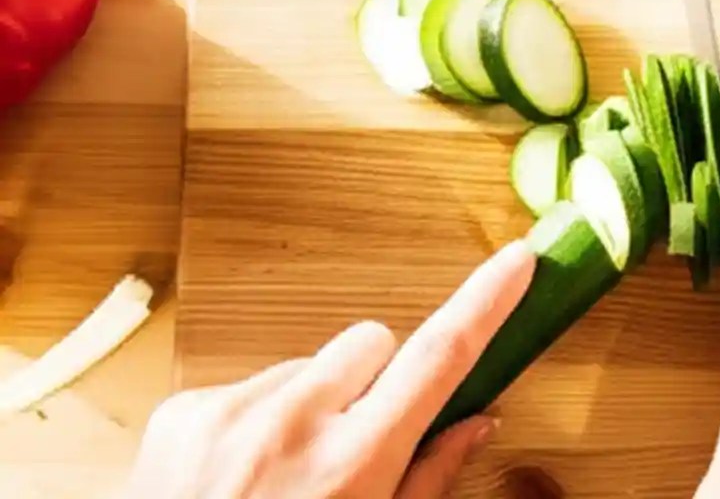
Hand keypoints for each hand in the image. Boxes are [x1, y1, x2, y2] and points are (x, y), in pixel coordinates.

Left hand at [121, 241, 535, 498]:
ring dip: (310, 405)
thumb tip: (478, 422)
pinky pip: (248, 387)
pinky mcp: (183, 409)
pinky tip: (237, 477)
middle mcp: (293, 426)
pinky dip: (254, 422)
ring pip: (307, 367)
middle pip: (371, 342)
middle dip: (376, 378)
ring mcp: (230, 411)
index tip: (516, 262)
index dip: (485, 302)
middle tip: (358, 441)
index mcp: (353, 466)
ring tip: (284, 474)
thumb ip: (428, 480)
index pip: (438, 359)